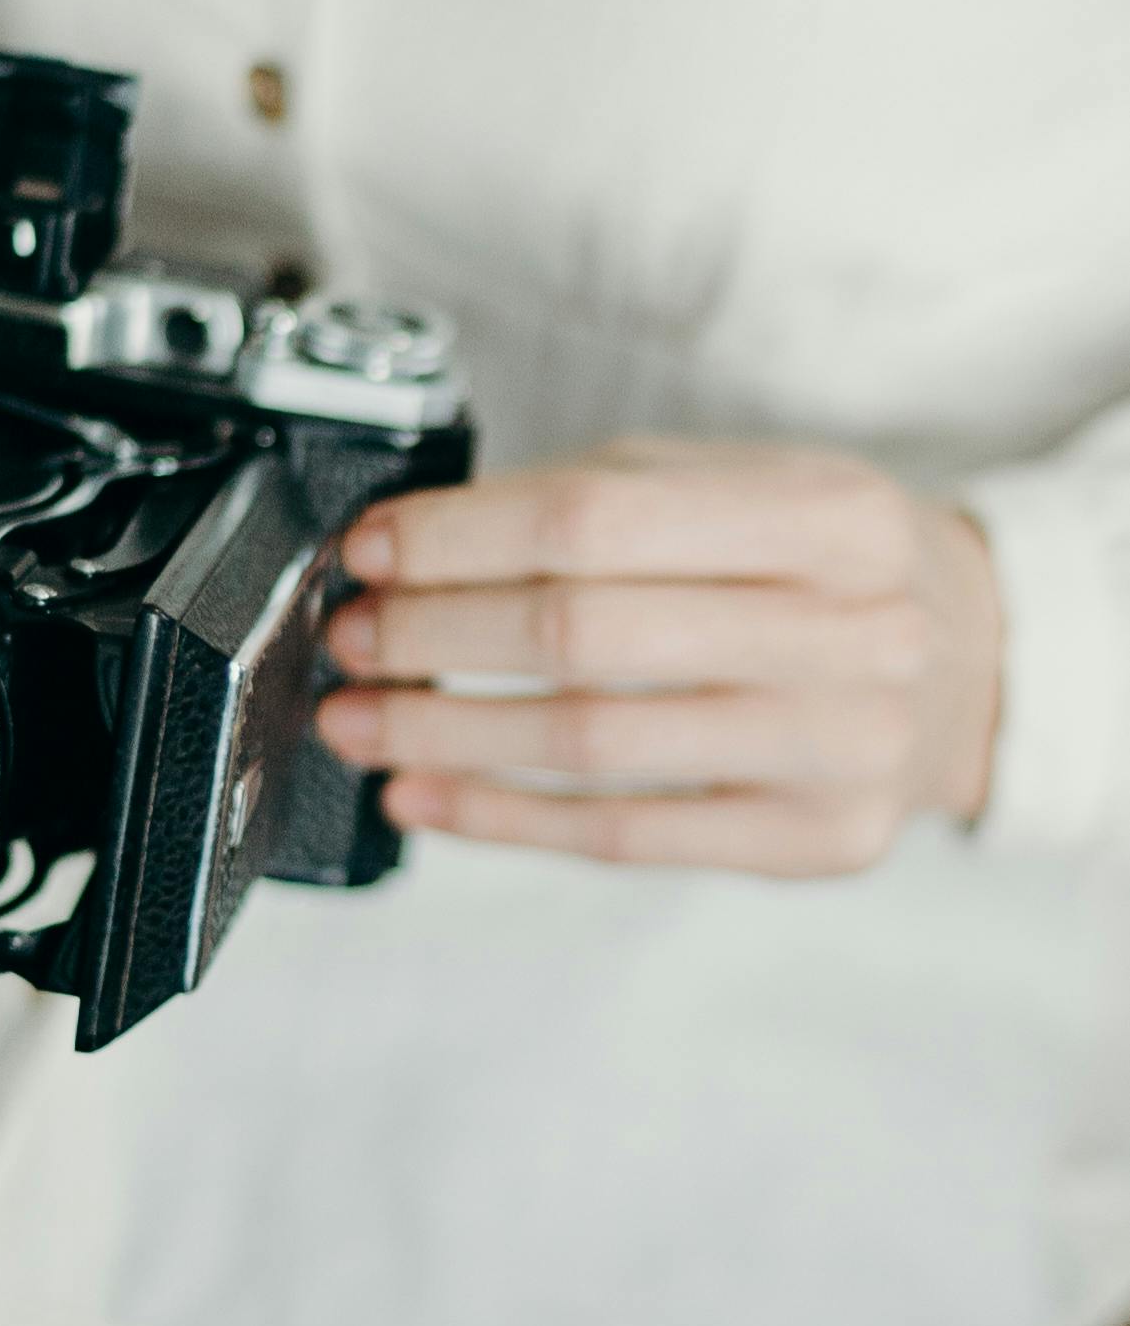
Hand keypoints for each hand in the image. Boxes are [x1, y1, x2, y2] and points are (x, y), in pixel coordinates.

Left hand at [317, 437, 1002, 875]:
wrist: (976, 658)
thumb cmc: (822, 556)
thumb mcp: (741, 481)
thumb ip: (598, 498)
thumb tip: (416, 541)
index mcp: (827, 515)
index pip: (593, 523)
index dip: (459, 540)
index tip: (369, 551)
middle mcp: (851, 633)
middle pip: (584, 637)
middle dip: (434, 637)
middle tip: (348, 636)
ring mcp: (839, 750)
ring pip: (592, 748)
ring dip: (444, 735)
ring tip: (357, 719)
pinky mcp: (817, 844)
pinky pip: (626, 838)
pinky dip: (503, 819)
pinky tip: (422, 797)